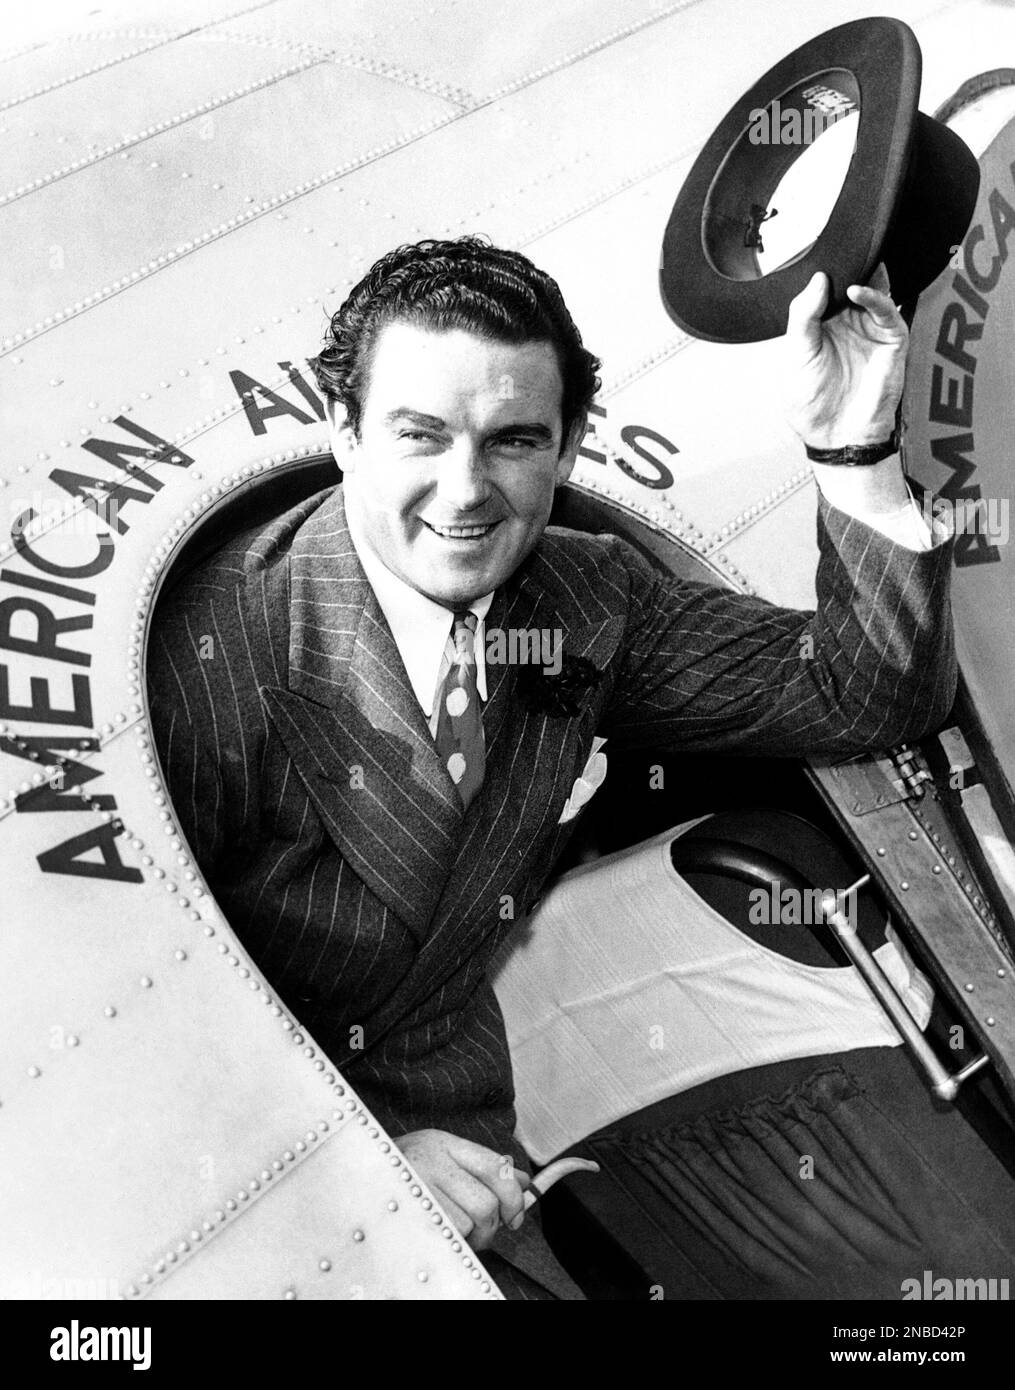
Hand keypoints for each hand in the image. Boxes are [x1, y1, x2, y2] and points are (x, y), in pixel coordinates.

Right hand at [395, 1129, 530, 1250]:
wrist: (346, 1178)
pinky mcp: (407, 1213)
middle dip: (490, 1226)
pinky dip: (449, 1243)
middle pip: (486, 1202)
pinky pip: (446, 1236)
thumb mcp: (438, 1159)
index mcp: (442, 1143)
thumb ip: (479, 1167)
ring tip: (451, 1233)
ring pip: (468, 1223)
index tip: (516, 1215)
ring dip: (467, 1238)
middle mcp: (430, 1159)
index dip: (514, 1194)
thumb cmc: (398, 1174)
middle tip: (479, 1233)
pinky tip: (436, 1236)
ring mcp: (416, 1186)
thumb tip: (523, 1181)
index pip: (495, 1165)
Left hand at [783, 265, 908, 448]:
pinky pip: (888, 310)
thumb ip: (803, 315)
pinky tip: (857, 292)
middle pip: (853, 280)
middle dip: (847, 264)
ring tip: (846, 269)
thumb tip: (819, 279)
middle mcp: (849, 323)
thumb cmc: (812, 404)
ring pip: (873, 288)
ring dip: (863, 273)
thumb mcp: (796, 354)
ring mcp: (871, 329)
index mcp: (823, 324)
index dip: (824, 270)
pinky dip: (875, 297)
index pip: (826, 287)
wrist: (834, 435)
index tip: (816, 255)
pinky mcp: (891, 339)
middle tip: (838, 249)